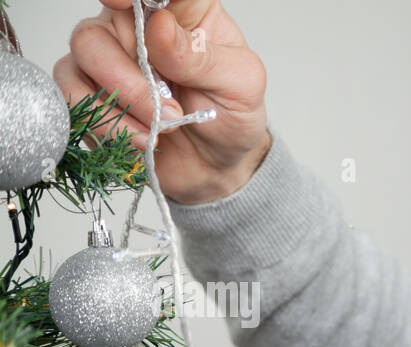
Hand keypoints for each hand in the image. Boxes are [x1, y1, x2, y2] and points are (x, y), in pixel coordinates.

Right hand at [54, 0, 270, 203]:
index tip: (122, 4)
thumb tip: (160, 27)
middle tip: (170, 110)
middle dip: (134, 75)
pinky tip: (140, 138)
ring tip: (160, 130)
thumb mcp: (240, 85)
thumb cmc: (230, 117)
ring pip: (85, 51)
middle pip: (108, 17)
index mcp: (183, 9)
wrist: (216, 167)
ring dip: (123, 99)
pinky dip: (105, 120)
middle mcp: (140, 22)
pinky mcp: (90, 86)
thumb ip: (202, 56)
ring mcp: (111, 52)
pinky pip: (70, 89)